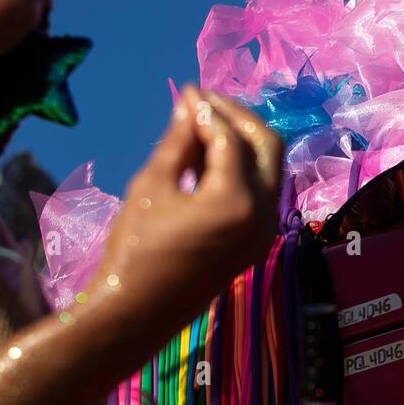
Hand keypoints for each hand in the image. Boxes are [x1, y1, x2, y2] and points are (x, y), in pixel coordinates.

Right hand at [87, 86, 282, 333]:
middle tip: (203, 102)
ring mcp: (265, 231)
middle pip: (268, 145)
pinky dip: (242, 167)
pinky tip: (208, 156)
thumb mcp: (152, 185)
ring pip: (268, 167)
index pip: (230, 137)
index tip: (185, 91)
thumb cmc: (135, 249)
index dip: (208, 109)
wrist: (135, 313)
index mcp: (237, 201)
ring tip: (202, 125)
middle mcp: (263, 214)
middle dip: (238, 117)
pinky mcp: (257, 241)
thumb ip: (178, 140)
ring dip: (242, 140)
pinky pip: (261, 190)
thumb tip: (190, 100)